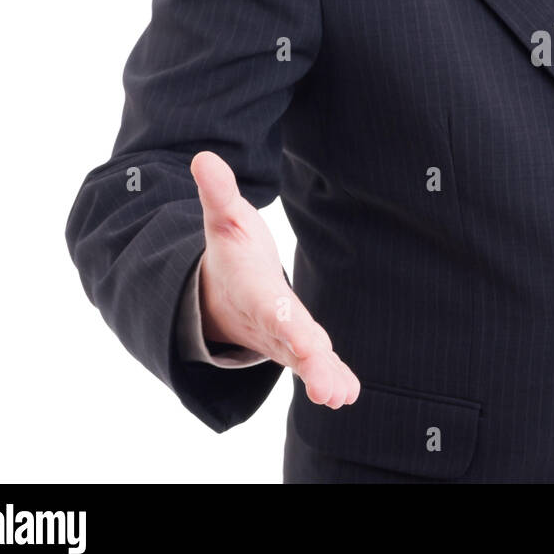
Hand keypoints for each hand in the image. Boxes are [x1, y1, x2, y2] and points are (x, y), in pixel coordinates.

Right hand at [190, 150, 360, 408]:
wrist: (219, 291)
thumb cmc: (231, 251)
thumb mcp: (224, 218)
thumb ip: (217, 193)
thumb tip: (204, 157)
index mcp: (252, 291)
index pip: (271, 307)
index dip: (286, 323)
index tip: (302, 339)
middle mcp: (267, 321)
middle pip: (290, 342)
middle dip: (309, 362)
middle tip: (327, 387)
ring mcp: (281, 339)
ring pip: (303, 360)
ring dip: (321, 377)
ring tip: (341, 396)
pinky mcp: (297, 345)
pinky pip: (314, 363)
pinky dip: (330, 378)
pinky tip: (349, 394)